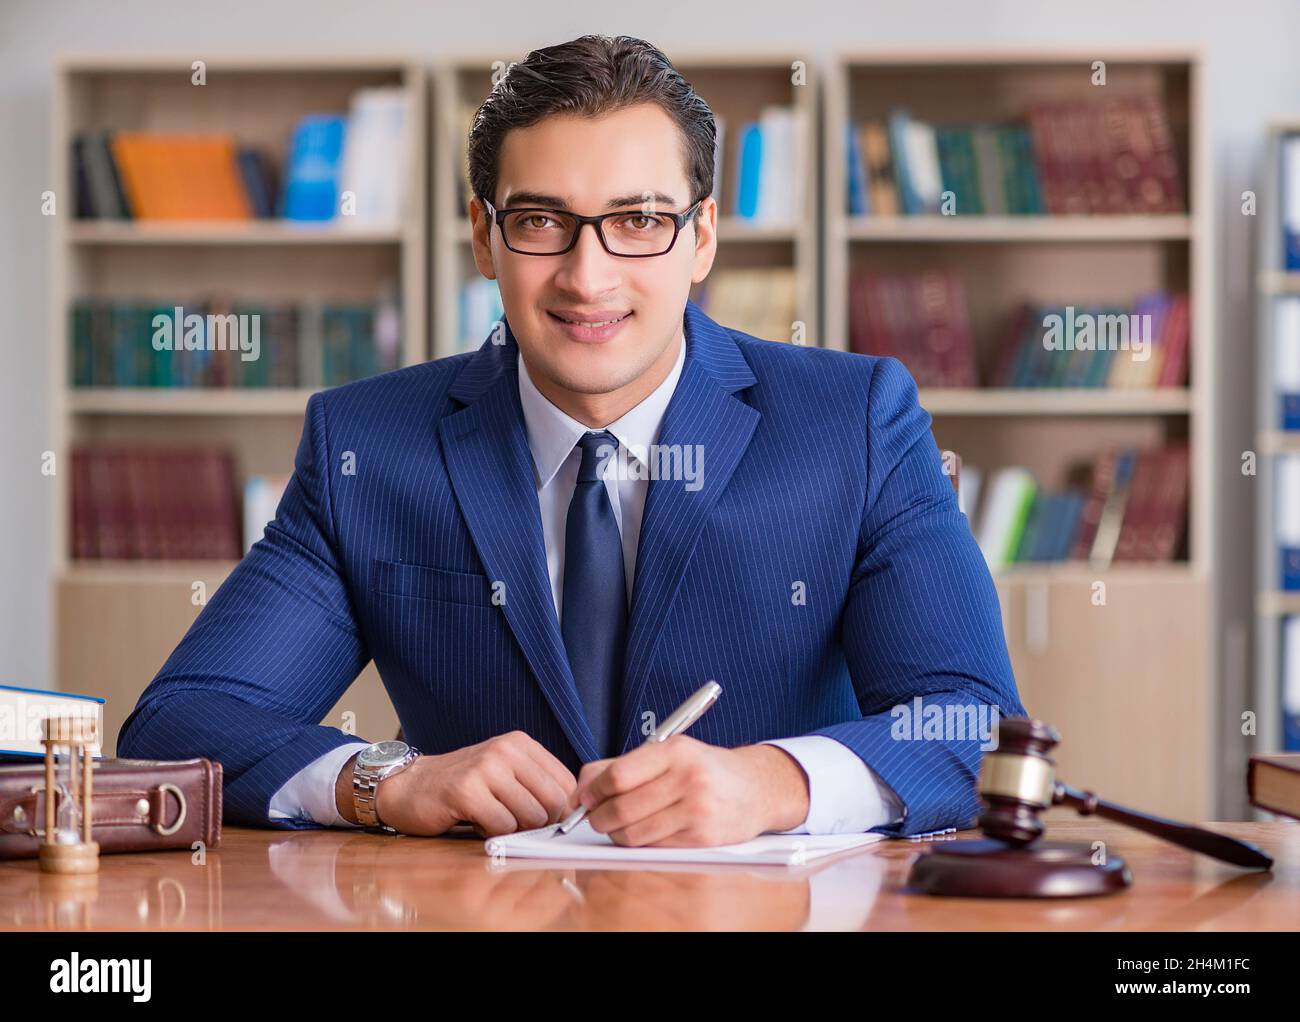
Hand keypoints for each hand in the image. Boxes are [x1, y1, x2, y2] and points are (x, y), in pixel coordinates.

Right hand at [370, 731, 577, 836]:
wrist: (408, 785)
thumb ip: (538, 785)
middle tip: (514, 822)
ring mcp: (486, 769)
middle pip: (553, 802)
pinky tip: (475, 820)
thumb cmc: (463, 785)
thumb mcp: (505, 773)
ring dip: (513, 828)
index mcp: (520, 744)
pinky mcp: (466, 791)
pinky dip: (492, 832)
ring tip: (490, 815)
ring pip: (530, 817)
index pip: (566, 782)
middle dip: (540, 823)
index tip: (544, 819)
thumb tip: (573, 813)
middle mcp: (505, 750)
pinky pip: (502, 826)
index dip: (561, 809)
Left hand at [562, 736, 810, 846]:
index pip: (617, 775)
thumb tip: (581, 791)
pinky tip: (643, 832)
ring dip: (616, 834)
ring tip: (618, 826)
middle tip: (595, 818)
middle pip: (621, 808)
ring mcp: (697, 810)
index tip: (585, 798)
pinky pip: (653, 847)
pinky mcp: (702, 838)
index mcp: (674, 751)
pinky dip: (639, 843)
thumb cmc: (702, 769)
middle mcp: (688, 778)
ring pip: (633, 833)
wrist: (755, 789)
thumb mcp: (667, 753)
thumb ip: (620, 766)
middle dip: (598, 818)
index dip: (592, 792)